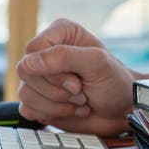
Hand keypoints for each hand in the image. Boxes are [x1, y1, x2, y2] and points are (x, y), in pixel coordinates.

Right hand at [16, 19, 134, 135]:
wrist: (123, 110)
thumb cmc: (116, 82)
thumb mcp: (98, 63)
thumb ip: (64, 57)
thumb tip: (28, 63)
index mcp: (60, 34)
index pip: (34, 50)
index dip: (52, 71)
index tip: (77, 81)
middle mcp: (47, 53)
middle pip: (26, 72)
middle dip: (58, 90)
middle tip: (81, 91)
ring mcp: (41, 78)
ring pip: (25, 93)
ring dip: (58, 104)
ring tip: (81, 100)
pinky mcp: (38, 100)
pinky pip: (27, 109)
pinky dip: (53, 114)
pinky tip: (72, 110)